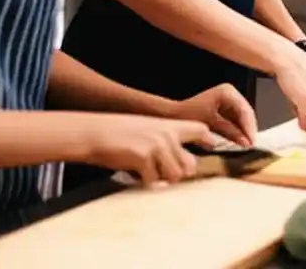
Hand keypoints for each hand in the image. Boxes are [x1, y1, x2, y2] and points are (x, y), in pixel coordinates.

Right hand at [77, 113, 214, 184]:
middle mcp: (166, 135)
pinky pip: (152, 180)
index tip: (211, 145)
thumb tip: (184, 166)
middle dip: (178, 173)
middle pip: (190, 164)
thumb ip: (166, 142)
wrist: (93, 132)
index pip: (200, 129)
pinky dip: (143, 181)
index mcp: (168, 125)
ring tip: (145, 171)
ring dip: (160, 178)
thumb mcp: (147, 129)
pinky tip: (133, 172)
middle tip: (162, 172)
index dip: (207, 139)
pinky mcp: (144, 158)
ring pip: (174, 176)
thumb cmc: (117, 132)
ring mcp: (156, 146)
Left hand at [168, 83, 256, 147]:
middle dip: (249, 130)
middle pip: (247, 113)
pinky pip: (238, 119)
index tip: (251, 142)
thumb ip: (230, 132)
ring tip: (247, 145)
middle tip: (251, 146)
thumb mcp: (210, 125)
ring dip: (245, 131)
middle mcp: (231, 92)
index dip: (249, 128)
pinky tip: (240, 140)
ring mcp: (230, 98)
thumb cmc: (187, 116)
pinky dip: (239, 130)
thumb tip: (246, 142)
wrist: (173, 114)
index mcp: (227, 92)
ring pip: (244, 117)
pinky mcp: (227, 106)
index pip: (245, 111)